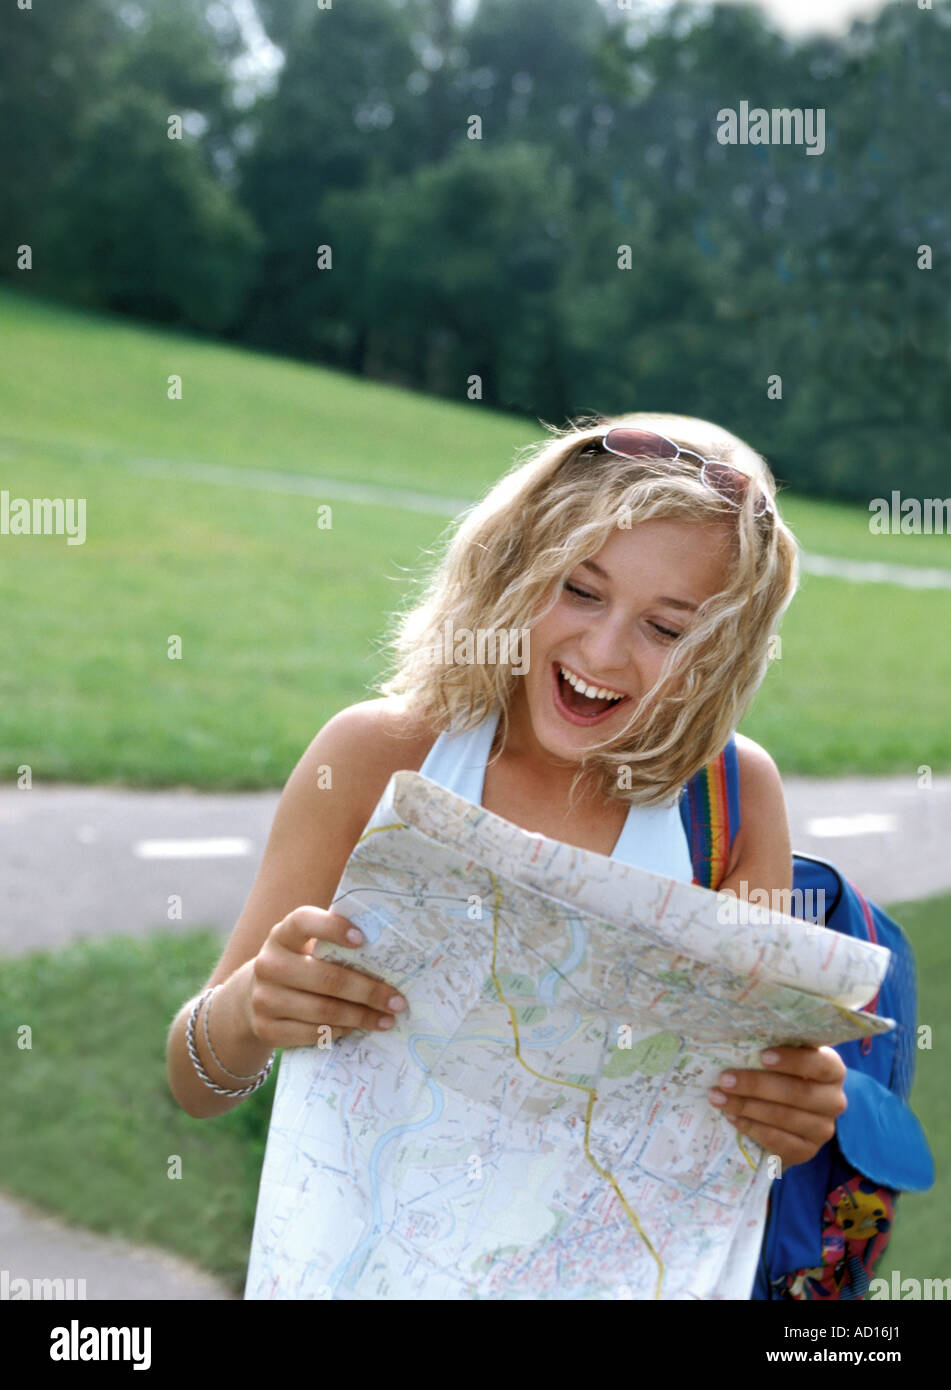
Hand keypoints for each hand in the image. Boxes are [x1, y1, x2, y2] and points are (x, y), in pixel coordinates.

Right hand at [244, 905, 406, 1047]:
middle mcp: (269, 964)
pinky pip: (312, 1033)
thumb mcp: (306, 947)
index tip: (363, 939)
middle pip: (326, 978)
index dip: (333, 928)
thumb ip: (335, 946)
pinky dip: (340, 1031)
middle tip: (397, 1001)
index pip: (304, 922)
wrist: (253, 996)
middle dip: (368, 991)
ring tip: (387, 1019)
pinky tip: (358, 1028)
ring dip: (361, 1016)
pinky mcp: (266, 1029)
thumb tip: (388, 954)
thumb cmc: (298, 964)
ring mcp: (264, 999)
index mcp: (282, 934)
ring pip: (323, 1010)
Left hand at [707, 1045, 846, 1170]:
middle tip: (725, 1079)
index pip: (820, 1063)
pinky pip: (778, 1140)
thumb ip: (770, 1053)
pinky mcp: (807, 1151)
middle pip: (797, 1092)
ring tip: (719, 1098)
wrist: (784, 1123)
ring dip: (747, 1107)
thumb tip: (735, 1040)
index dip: (792, 1060)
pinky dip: (752, 1128)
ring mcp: (822, 1129)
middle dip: (756, 1085)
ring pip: (784, 1117)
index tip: (762, 1056)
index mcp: (832, 1070)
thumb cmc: (777, 1078)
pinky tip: (732, 1117)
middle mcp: (834, 1100)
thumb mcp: (780, 1062)